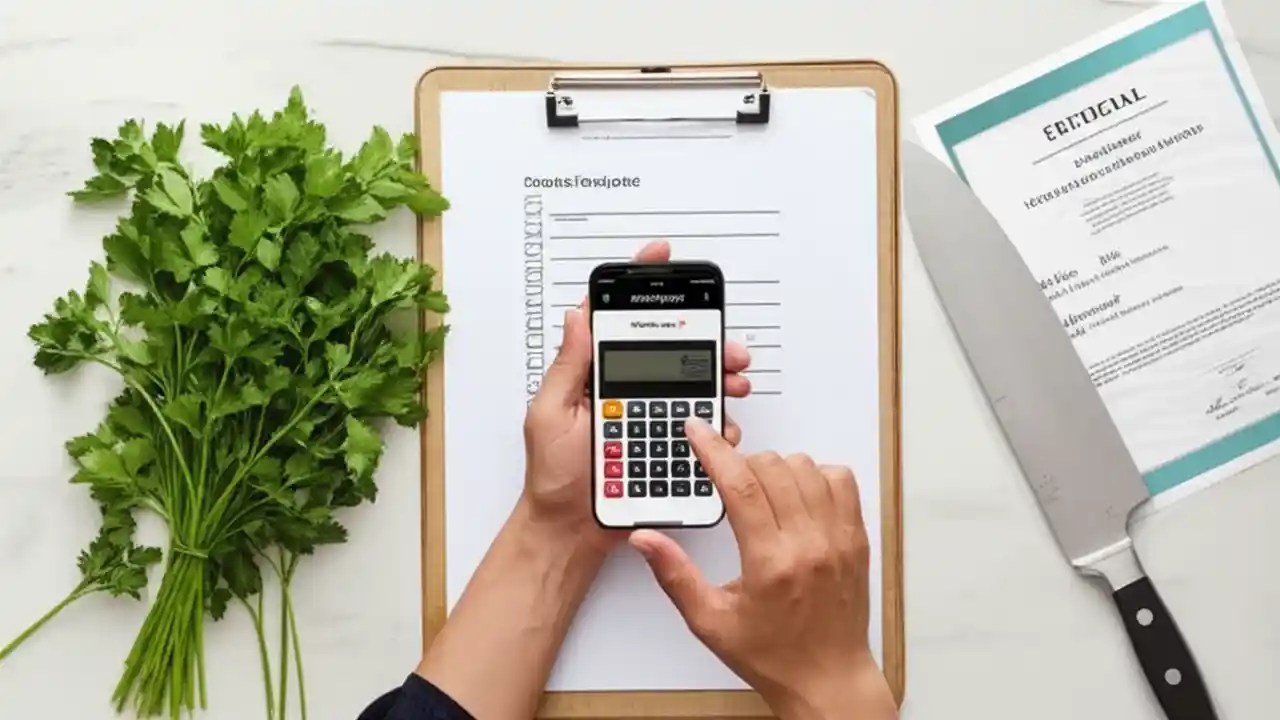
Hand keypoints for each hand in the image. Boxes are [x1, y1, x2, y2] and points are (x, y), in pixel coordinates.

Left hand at [520, 240, 751, 551]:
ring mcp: (645, 415)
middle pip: (665, 347)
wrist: (570, 531)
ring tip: (733, 380)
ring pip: (689, 383)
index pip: (611, 318)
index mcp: (589, 374)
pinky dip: (715, 420)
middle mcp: (620, 388)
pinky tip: (722, 422)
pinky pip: (696, 425)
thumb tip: (578, 315)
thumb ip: (567, 367)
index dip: (635, 282)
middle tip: (726, 344)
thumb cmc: (553, 477)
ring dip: (717, 377)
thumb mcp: (551, 415)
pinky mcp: (663, 444)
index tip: (659, 256)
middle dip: (701, 338)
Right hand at [629, 418, 896, 719]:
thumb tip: (646, 539)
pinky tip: (798, 494)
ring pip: (807, 467)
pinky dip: (817, 475)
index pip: (740, 485)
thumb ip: (674, 575)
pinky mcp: (856, 539)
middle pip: (773, 467)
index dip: (714, 450)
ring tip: (761, 490)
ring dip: (778, 467)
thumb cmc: (773, 655)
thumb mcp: (710, 621)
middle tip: (726, 478)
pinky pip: (842, 481)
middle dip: (741, 462)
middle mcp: (809, 545)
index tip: (698, 431)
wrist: (827, 679)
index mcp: (770, 563)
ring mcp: (838, 539)